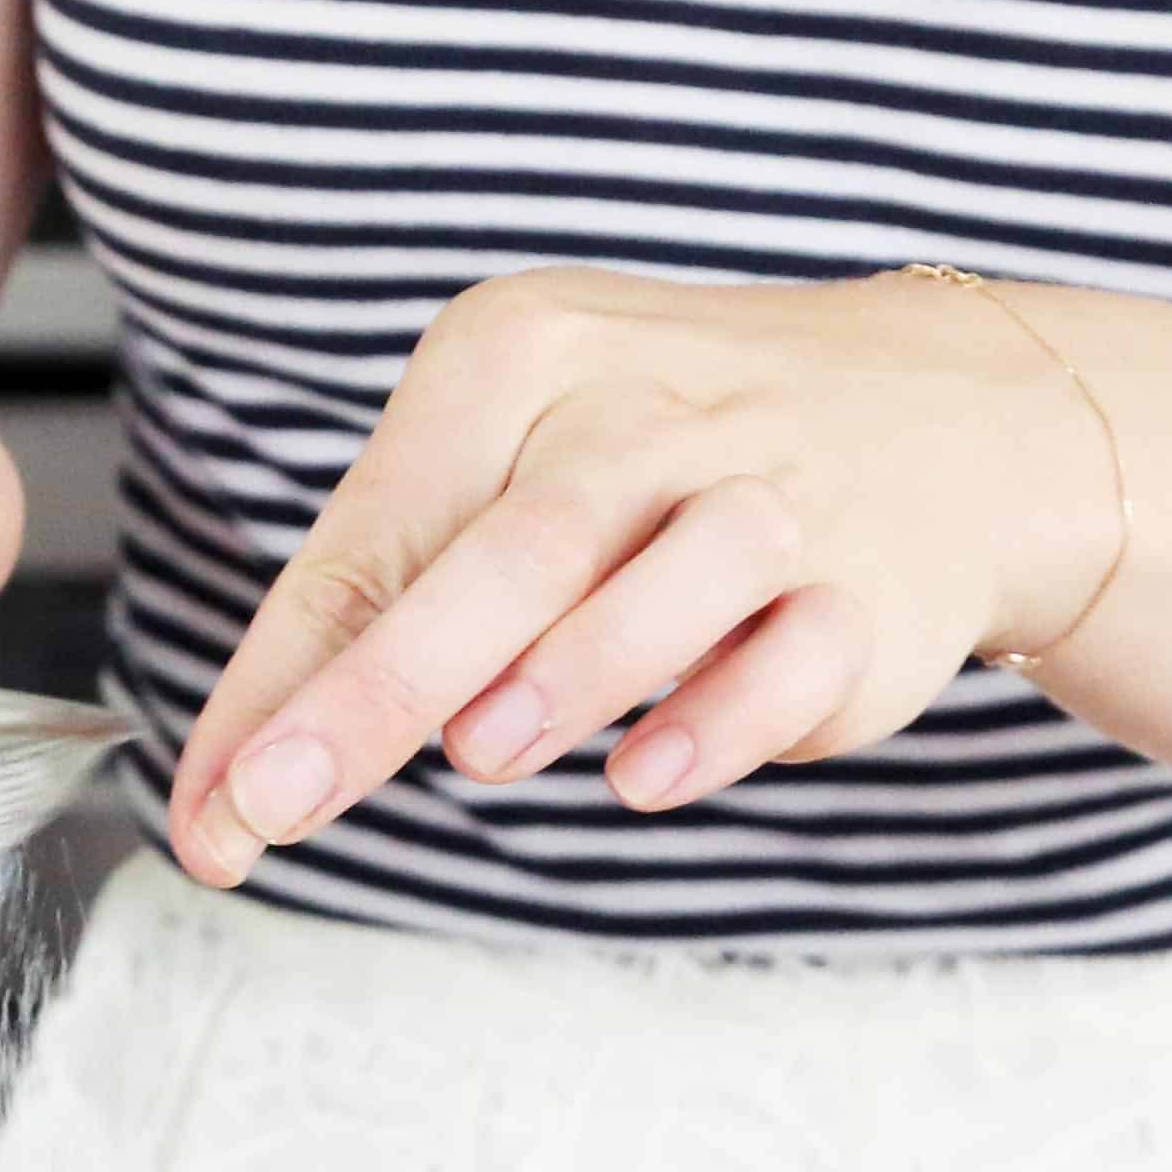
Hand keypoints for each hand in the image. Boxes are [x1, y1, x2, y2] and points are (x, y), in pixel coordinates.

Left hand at [168, 266, 1116, 886]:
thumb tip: (257, 769)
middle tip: (279, 804)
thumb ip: (399, 602)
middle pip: (499, 556)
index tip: (218, 814)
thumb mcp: (522, 469)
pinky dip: (710, 726)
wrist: (952, 416)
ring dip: (557, 680)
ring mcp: (768, 492)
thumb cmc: (677, 461)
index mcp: (520, 356)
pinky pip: (784, 663)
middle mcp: (643, 406)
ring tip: (478, 754)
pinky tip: (640, 777)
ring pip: (648, 590)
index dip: (285, 687)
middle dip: (375, 692)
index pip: (375, 536)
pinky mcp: (873, 585)